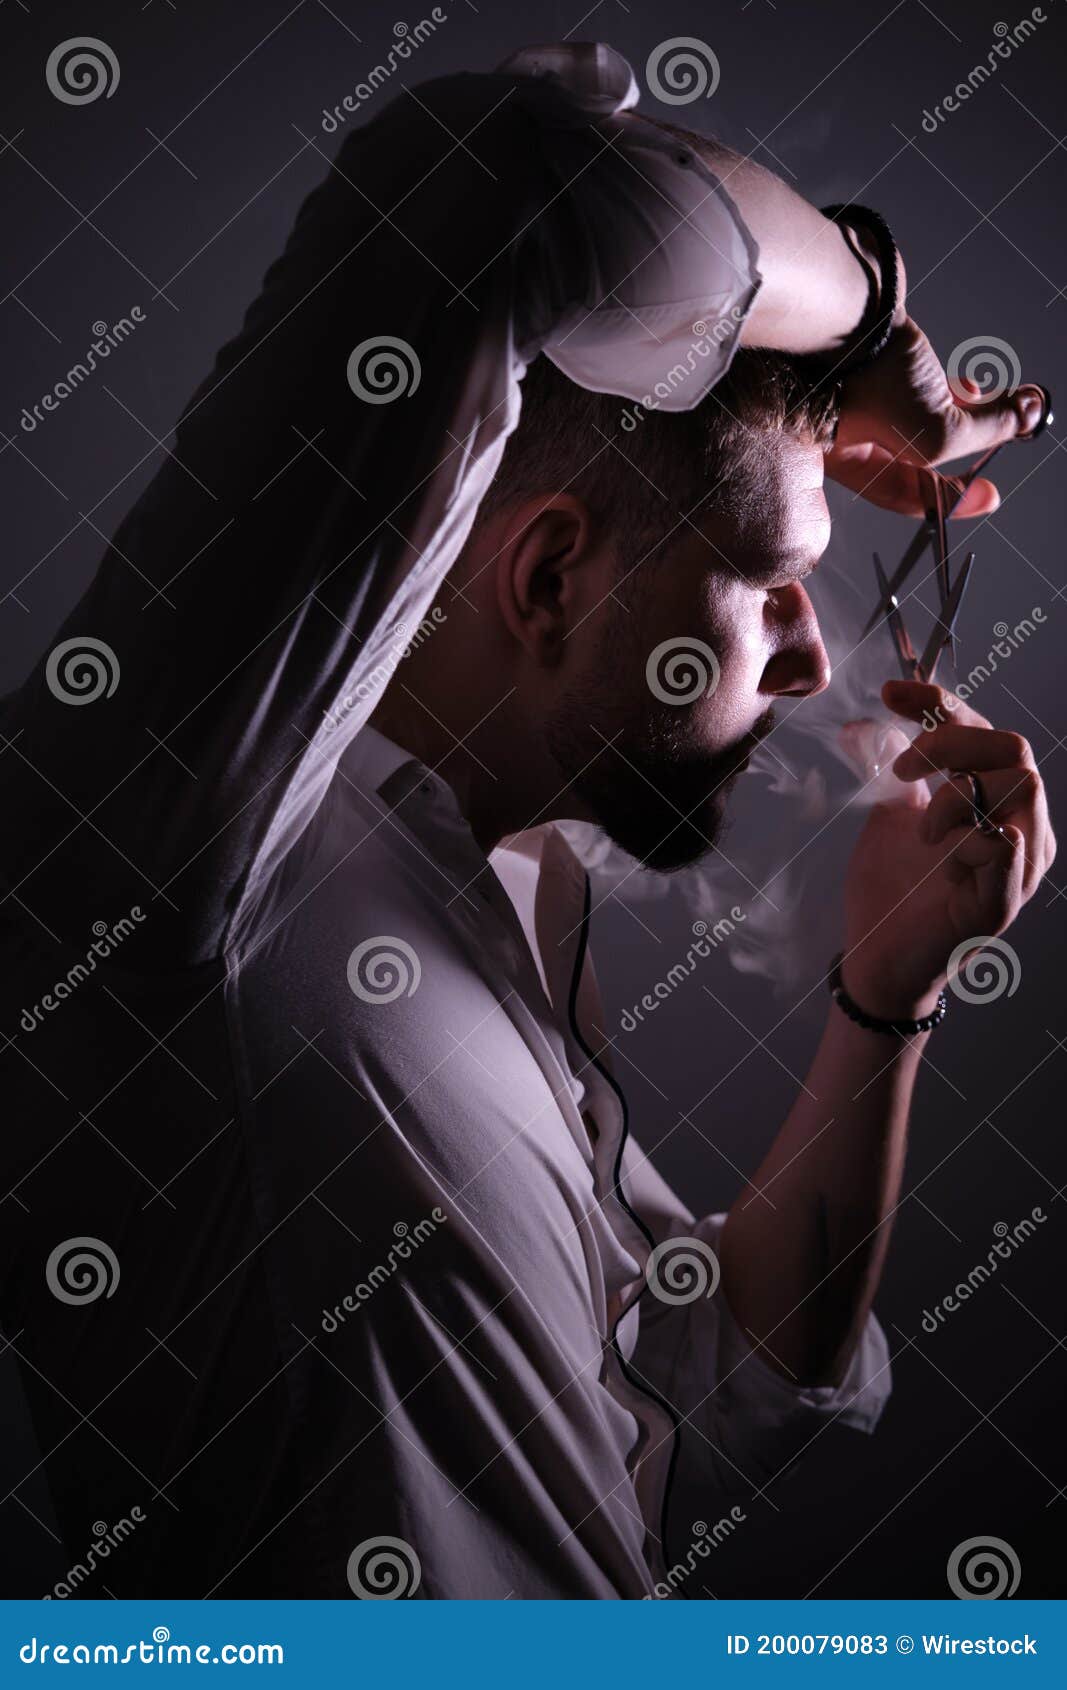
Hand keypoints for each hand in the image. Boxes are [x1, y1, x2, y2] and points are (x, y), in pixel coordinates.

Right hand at [825, 316, 1046, 517]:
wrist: (852, 316)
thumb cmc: (867, 380)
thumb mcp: (935, 433)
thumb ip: (984, 433)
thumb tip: (1024, 419)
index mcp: (851, 466)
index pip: (908, 495)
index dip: (954, 498)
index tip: (989, 494)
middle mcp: (858, 438)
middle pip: (923, 458)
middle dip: (967, 448)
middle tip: (1004, 436)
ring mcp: (873, 402)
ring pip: (930, 420)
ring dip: (969, 414)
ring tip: (998, 405)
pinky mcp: (889, 371)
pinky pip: (928, 392)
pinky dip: (955, 391)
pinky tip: (972, 387)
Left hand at [841, 679, 1055, 1018]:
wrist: (875, 958)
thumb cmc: (892, 891)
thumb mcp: (887, 815)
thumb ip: (885, 768)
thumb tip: (862, 723)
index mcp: (1000, 803)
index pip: (987, 732)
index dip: (942, 704)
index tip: (891, 694)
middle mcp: (1022, 829)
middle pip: (1012, 749)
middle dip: (952, 741)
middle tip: (901, 767)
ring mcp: (1019, 868)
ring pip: (1020, 787)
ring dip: (959, 793)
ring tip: (920, 827)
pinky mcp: (1001, 906)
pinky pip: (1008, 852)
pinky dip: (974, 837)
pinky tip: (940, 844)